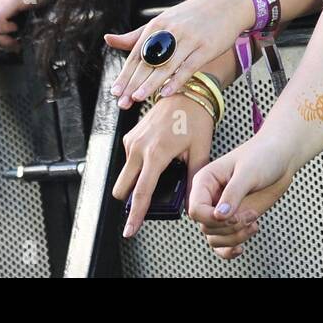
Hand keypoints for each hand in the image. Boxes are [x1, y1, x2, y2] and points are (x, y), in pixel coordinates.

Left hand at [105, 0, 254, 106]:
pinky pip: (188, 67)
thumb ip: (138, 34)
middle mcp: (171, 31)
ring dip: (150, 83)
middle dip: (133, 83)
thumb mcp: (165, 20)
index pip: (136, 53)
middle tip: (121, 102)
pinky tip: (165, 93)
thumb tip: (108, 40)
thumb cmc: (194, 15)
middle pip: (148, 61)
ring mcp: (190, 39)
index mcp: (158, 24)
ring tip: (137, 99)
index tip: (115, 92)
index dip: (125, 73)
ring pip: (166, 65)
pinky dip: (176, 80)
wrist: (230, 2)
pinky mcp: (206, 47)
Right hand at [113, 93, 214, 237]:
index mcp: (156, 154)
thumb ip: (193, 178)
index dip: (135, 215)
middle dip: (130, 200)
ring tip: (160, 176)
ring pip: (125, 174)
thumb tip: (190, 202)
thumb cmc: (196, 118)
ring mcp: (132, 141)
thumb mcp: (200, 150)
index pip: (141, 192)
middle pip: (122, 188)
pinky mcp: (131, 135)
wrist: (187, 91)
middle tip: (146, 206)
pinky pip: (129, 160)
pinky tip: (157, 161)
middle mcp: (138, 148)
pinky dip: (138, 167)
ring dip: (136, 181)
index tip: (129, 231)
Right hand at [187, 134, 297, 258]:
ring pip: (214, 238)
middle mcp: (210, 197)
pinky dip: (230, 250)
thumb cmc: (263, 155)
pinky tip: (242, 247)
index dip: (212, 218)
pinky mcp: (234, 219)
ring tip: (253, 223)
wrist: (281, 158)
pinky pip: (222, 243)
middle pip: (206, 227)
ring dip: (235, 237)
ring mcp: (222, 210)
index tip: (234, 216)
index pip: (195, 209)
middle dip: (230, 227)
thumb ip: (233, 194)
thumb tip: (219, 216)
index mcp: (206, 180)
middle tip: (252, 215)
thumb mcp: (248, 172)